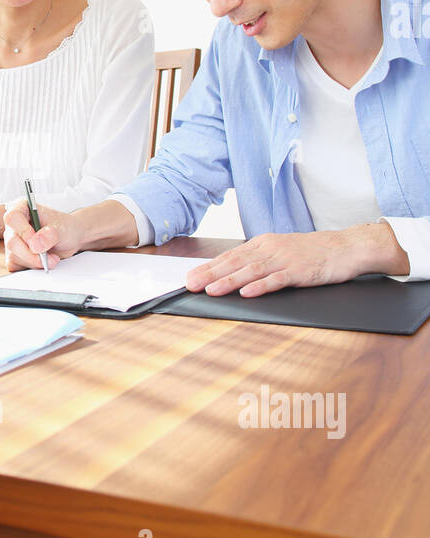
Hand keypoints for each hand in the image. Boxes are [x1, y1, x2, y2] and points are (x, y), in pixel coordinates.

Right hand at [2, 198, 79, 271]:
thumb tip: (35, 245)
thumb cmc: (65, 228)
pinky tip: (43, 262)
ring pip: (14, 256)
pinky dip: (31, 267)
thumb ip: (50, 235)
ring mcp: (13, 241)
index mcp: (22, 209)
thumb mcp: (62, 229)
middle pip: (12, 241)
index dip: (23, 231)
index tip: (36, 242)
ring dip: (35, 262)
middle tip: (48, 257)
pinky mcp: (14, 256)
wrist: (70, 239)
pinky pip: (16, 266)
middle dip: (31, 254)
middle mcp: (14, 225)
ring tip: (52, 258)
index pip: (12, 218)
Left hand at [185, 223, 407, 297]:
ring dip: (229, 281)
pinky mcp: (301, 271)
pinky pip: (277, 279)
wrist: (346, 247)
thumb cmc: (313, 252)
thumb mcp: (282, 251)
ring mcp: (285, 259)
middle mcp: (271, 249)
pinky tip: (247, 293)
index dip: (209, 266)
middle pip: (235, 262)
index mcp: (263, 243)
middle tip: (190, 284)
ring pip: (251, 270)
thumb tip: (234, 274)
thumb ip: (260, 260)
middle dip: (210, 274)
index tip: (189, 276)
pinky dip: (260, 286)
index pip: (230, 256)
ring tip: (211, 290)